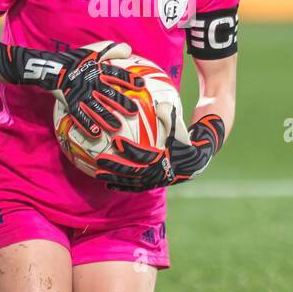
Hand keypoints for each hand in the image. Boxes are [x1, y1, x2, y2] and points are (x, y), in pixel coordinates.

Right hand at [0, 40, 145, 137]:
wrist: (50, 67)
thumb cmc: (75, 59)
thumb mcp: (93, 51)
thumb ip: (111, 49)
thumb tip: (129, 48)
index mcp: (97, 70)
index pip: (115, 74)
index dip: (128, 78)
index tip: (141, 85)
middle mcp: (91, 83)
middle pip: (108, 93)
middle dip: (121, 103)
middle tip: (134, 111)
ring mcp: (80, 94)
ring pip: (96, 107)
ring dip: (107, 117)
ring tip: (117, 127)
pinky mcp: (70, 103)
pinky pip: (79, 116)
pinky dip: (87, 125)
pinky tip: (97, 134)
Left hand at [94, 114, 225, 191]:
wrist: (195, 161)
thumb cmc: (183, 139)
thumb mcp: (178, 126)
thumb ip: (168, 115)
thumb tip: (159, 104)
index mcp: (165, 158)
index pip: (144, 154)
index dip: (130, 149)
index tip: (116, 141)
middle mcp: (159, 173)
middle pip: (133, 171)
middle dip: (116, 165)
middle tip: (99, 159)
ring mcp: (154, 181)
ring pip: (131, 182)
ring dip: (113, 177)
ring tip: (97, 172)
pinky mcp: (151, 185)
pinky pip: (134, 187)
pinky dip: (120, 186)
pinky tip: (106, 183)